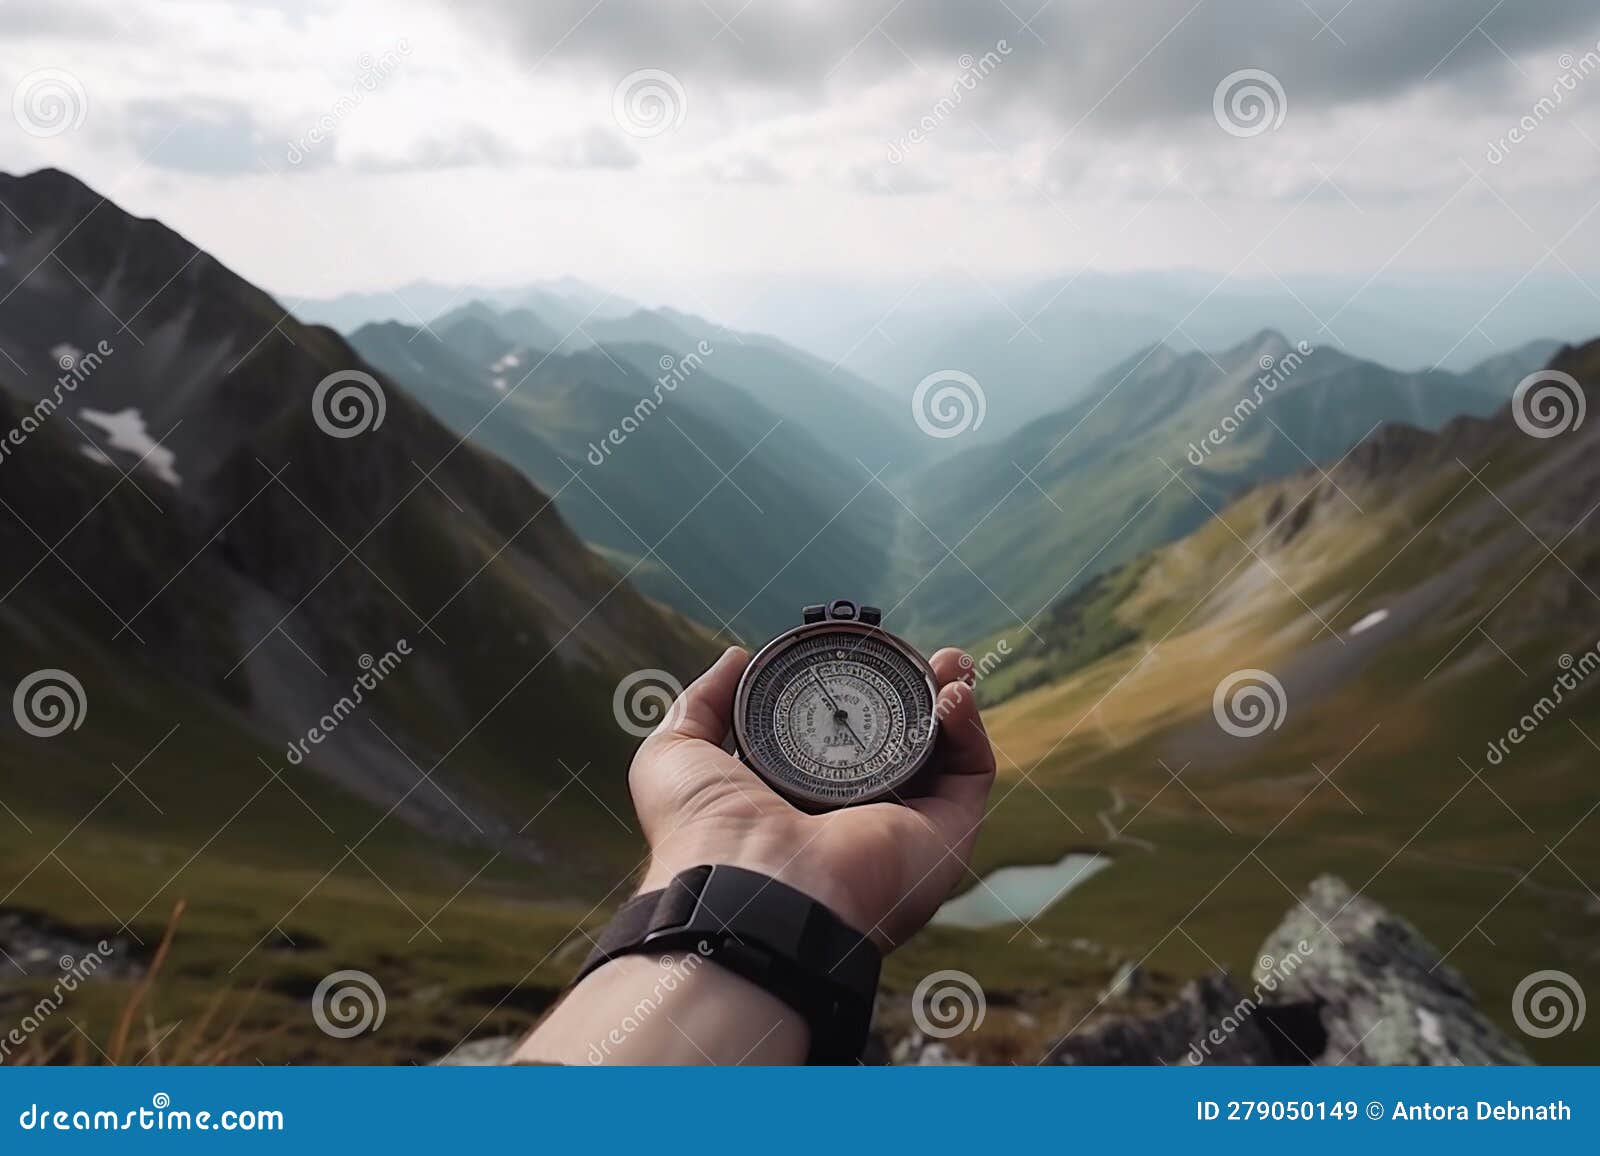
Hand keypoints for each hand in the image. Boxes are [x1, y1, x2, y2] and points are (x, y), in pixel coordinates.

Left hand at [630, 645, 996, 949]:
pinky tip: (952, 696)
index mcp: (802, 801)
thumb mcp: (678, 754)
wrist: (748, 887)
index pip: (847, 741)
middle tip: (928, 656)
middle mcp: (858, 817)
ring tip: (950, 665)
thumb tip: (734, 657)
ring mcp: (906, 828)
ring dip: (954, 702)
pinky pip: (972, 776)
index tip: (867, 655)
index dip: (863, 694)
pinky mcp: (944, 837)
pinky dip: (972, 730)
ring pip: (948, 756)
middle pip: (907, 744)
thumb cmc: (702, 831)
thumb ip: (702, 703)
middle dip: (923, 692)